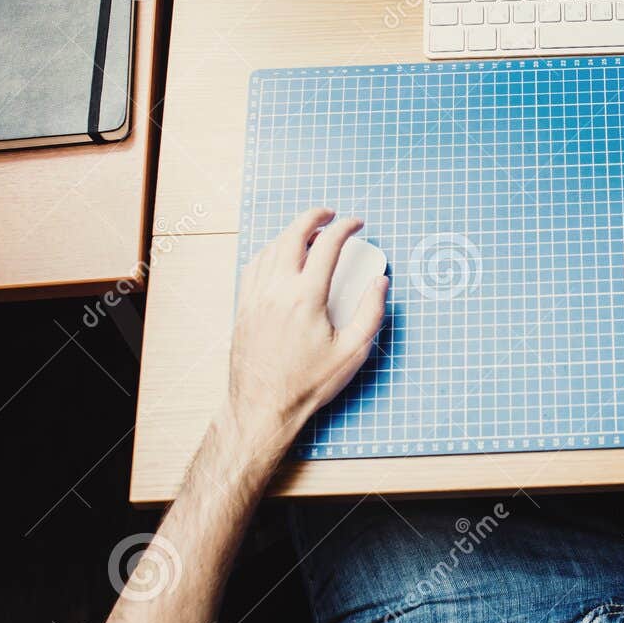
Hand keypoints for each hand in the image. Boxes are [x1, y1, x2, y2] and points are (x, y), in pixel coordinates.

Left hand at [222, 207, 388, 465]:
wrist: (263, 408)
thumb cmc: (309, 384)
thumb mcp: (353, 351)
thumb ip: (371, 312)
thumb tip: (380, 282)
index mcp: (306, 297)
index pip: (327, 245)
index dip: (345, 227)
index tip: (357, 224)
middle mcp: (277, 290)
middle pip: (292, 236)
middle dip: (313, 217)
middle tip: (329, 214)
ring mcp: (255, 298)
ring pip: (271, 249)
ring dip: (291, 233)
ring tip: (308, 233)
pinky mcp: (244, 309)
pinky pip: (253, 267)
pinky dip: (269, 252)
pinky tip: (279, 257)